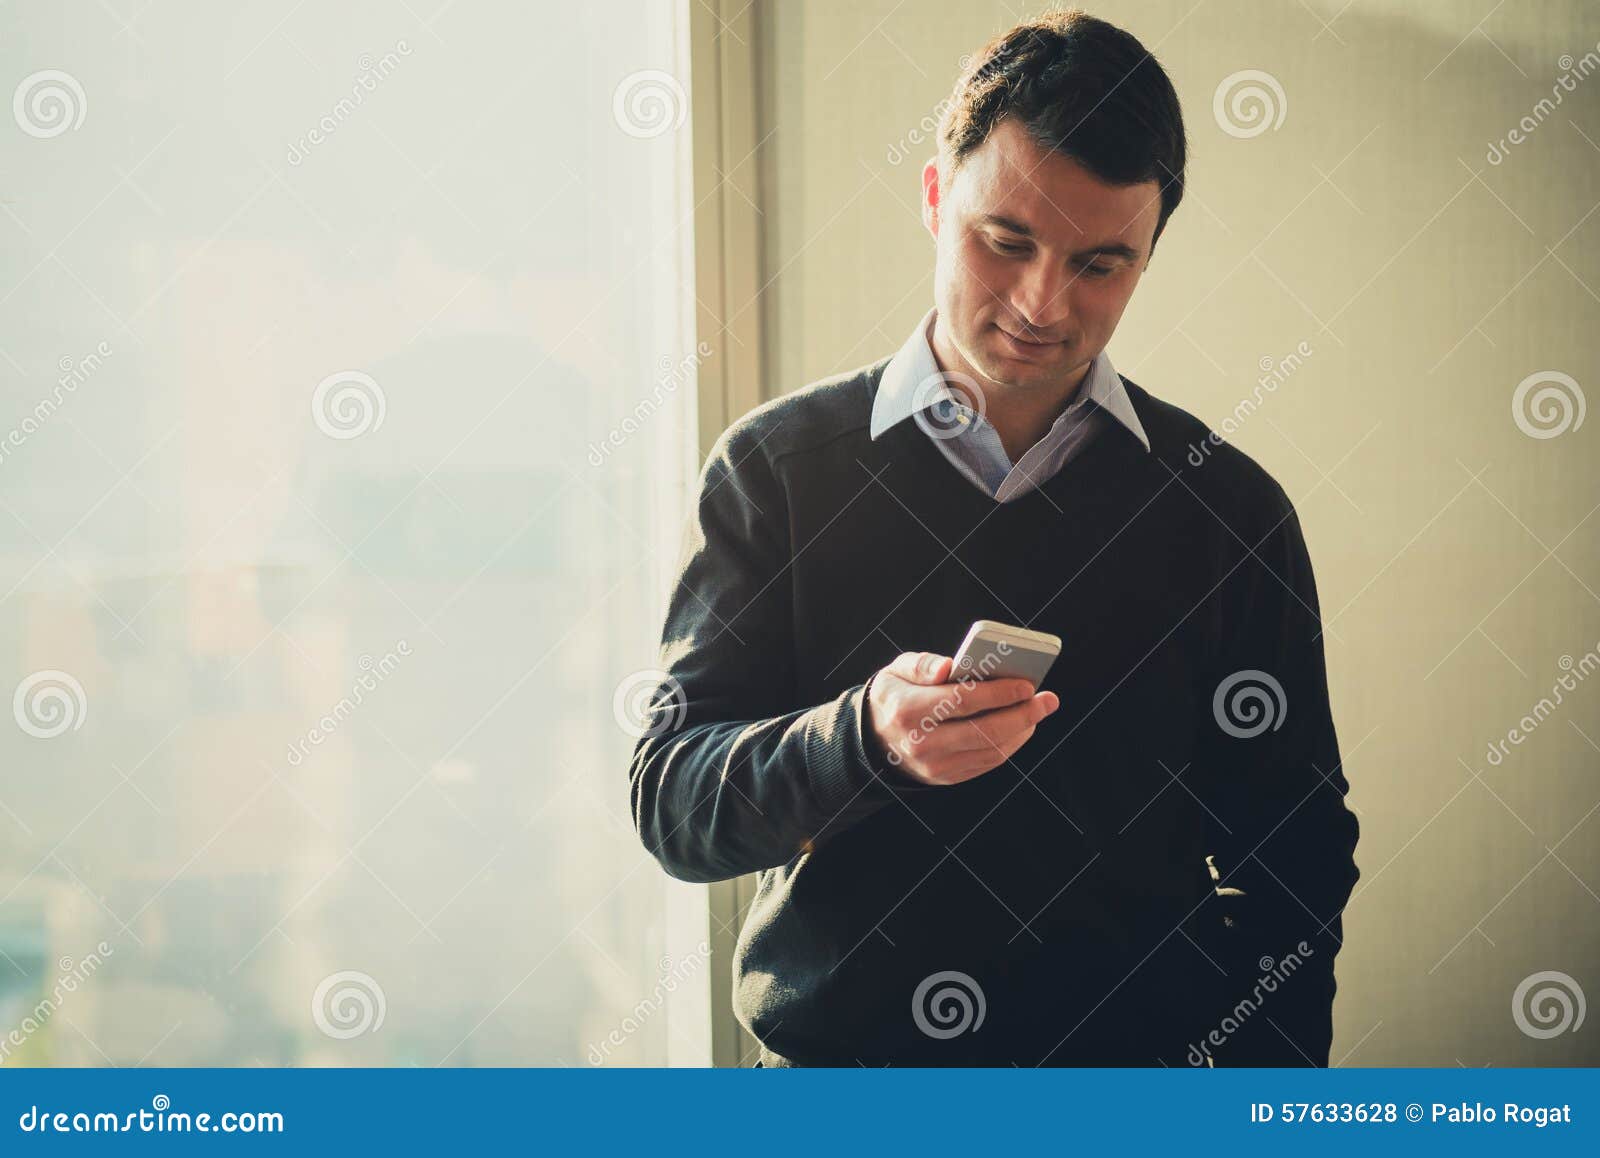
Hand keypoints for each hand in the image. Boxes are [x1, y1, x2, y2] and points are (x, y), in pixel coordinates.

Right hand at [865, 651, 1059, 786]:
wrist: (874, 739)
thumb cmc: (895, 696)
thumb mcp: (896, 671)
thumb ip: (922, 665)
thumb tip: (948, 665)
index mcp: (907, 710)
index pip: (961, 701)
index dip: (998, 693)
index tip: (1026, 684)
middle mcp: (921, 743)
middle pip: (984, 731)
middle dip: (1022, 715)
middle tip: (1048, 700)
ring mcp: (935, 766)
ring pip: (990, 751)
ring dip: (1022, 731)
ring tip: (1039, 710)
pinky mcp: (947, 778)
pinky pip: (987, 763)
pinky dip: (1010, 745)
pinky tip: (1023, 727)